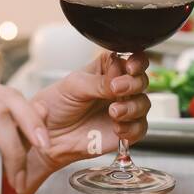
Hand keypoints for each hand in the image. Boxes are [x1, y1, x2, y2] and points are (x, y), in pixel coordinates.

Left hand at [28, 51, 151, 172]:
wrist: (49, 134)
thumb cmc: (56, 104)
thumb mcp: (73, 86)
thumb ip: (97, 83)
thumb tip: (117, 80)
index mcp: (106, 69)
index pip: (130, 59)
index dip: (135, 62)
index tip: (130, 68)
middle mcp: (118, 88)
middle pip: (141, 80)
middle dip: (134, 84)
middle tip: (117, 89)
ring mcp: (123, 109)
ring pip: (144, 104)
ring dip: (132, 107)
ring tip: (114, 112)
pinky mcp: (124, 131)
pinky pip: (140, 129)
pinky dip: (131, 128)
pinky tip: (116, 128)